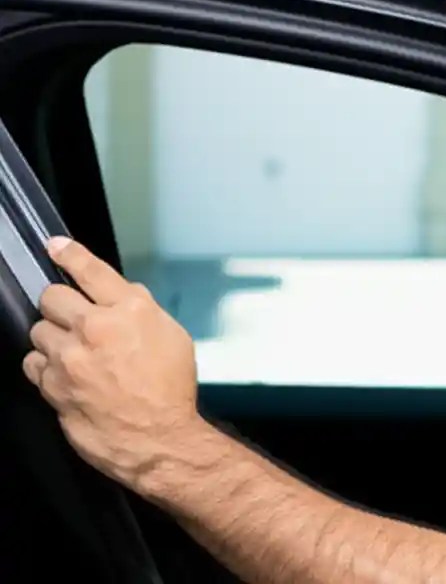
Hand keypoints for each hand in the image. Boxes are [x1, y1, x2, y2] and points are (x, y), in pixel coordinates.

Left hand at [23, 236, 201, 488]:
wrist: (158, 439)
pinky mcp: (52, 383)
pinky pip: (33, 362)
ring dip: (53, 338)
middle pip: (53, 296)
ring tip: (75, 356)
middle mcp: (97, 327)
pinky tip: (66, 375)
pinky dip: (45, 366)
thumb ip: (143, 311)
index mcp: (132, 310)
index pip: (90, 270)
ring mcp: (70, 356)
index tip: (54, 245)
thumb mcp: (173, 338)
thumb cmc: (170, 392)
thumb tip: (122, 294)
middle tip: (74, 320)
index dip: (68, 253)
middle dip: (61, 305)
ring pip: (39, 329)